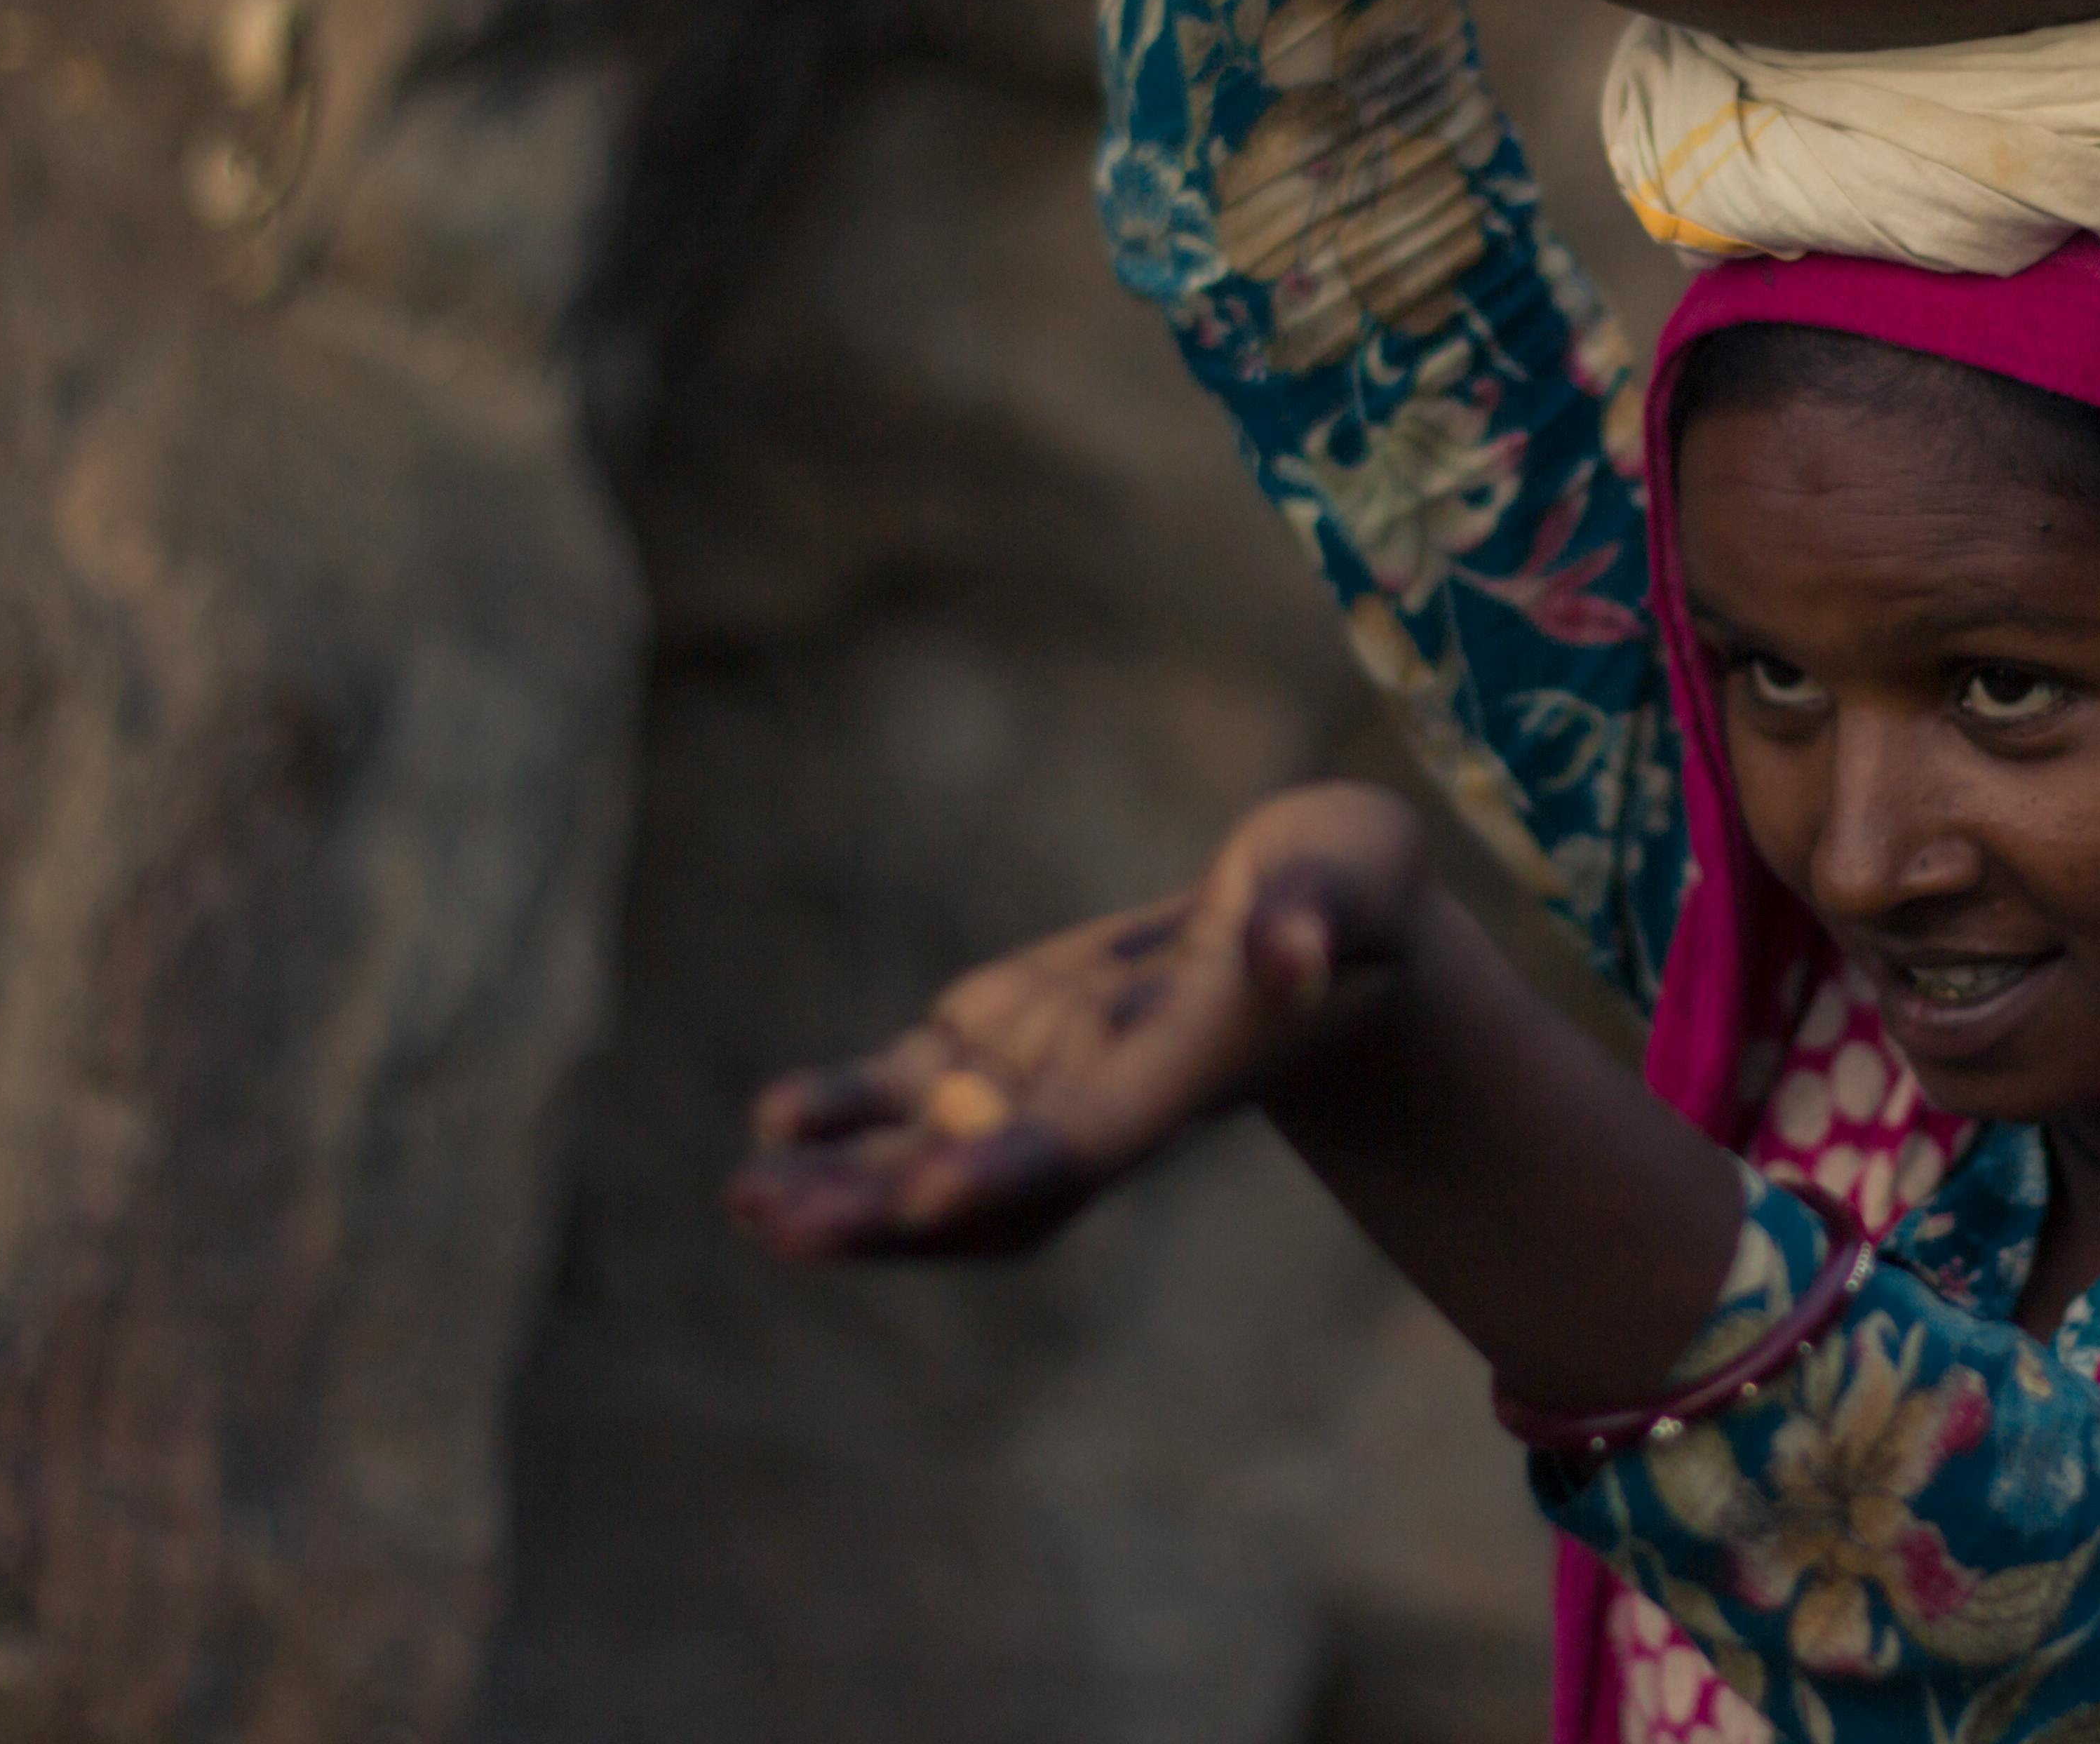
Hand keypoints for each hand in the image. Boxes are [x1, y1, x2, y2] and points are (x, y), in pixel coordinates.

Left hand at [730, 784, 1433, 1259]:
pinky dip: (851, 1111)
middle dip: (887, 1209)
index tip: (925, 1197)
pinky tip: (777, 1124)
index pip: (1093, 1137)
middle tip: (779, 1224)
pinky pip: (916, 1092)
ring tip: (747, 1199)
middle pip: (988, 1180)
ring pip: (934, 1152)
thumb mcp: (1352, 877)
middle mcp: (1107, 1096)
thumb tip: (1282, 953)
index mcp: (1189, 1069)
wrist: (1324, 917)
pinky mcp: (1008, 1033)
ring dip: (845, 1183)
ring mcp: (1049, 1071)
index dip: (1011, 1166)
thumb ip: (1318, 913)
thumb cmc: (1351, 891)